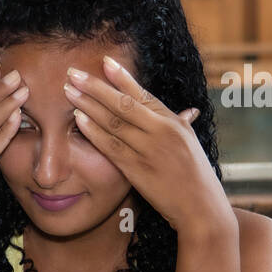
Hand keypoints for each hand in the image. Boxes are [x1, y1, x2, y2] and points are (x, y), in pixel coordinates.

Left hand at [63, 55, 233, 240]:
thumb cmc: (197, 178)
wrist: (202, 210)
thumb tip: (188, 110)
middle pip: (123, 103)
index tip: (104, 61)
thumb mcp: (192, 145)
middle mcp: (163, 132)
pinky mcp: (137, 170)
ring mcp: (149, 151)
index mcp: (175, 123)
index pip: (143, 94)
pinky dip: (94, 131)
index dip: (122, 77)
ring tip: (69, 91)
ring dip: (88, 104)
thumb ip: (183, 125)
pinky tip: (78, 118)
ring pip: (114, 122)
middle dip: (96, 86)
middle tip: (73, 72)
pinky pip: (111, 147)